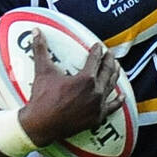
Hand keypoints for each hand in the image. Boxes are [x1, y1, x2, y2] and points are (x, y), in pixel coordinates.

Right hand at [17, 30, 123, 145]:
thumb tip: (36, 30)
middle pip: (107, 72)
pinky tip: (121, 96)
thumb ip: (41, 49)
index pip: (95, 60)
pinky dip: (117, 101)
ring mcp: (98, 106)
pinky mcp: (97, 118)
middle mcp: (96, 92)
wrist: (41, 125)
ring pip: (111, 87)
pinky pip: (111, 108)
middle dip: (109, 61)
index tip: (98, 46)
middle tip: (110, 54)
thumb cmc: (42, 98)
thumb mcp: (43, 71)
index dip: (97, 51)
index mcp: (85, 79)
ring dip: (114, 76)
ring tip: (116, 68)